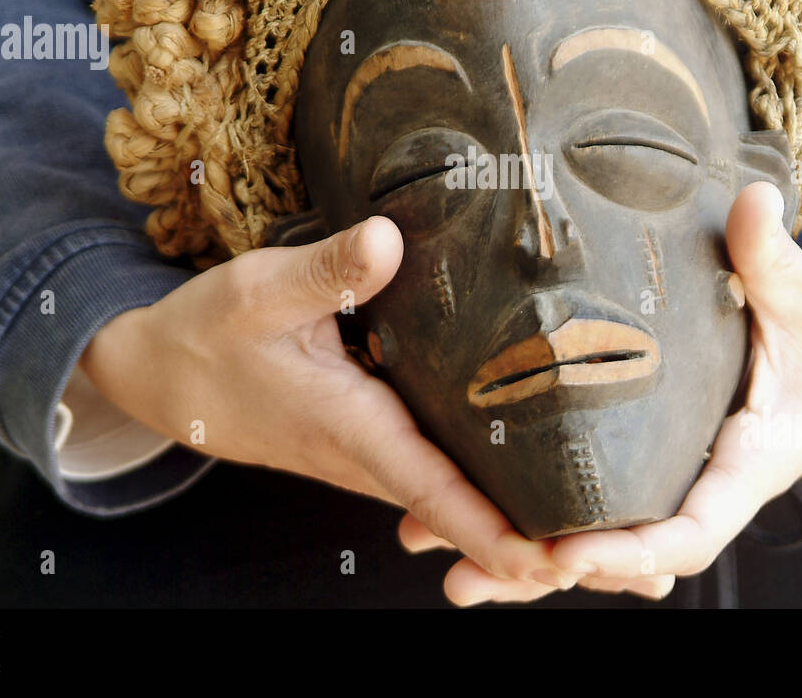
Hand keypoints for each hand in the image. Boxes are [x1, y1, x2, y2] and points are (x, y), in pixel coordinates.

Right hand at [79, 216, 581, 592]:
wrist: (164, 375)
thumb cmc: (211, 334)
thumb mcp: (259, 290)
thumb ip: (327, 270)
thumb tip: (392, 240)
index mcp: (354, 429)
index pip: (439, 492)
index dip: (499, 532)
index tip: (560, 562)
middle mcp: (375, 456)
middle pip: (470, 516)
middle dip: (543, 544)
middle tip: (637, 556)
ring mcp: (378, 454)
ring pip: (463, 504)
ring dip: (529, 524)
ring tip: (618, 533)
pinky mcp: (378, 440)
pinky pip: (448, 480)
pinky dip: (497, 495)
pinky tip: (547, 484)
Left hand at [402, 181, 801, 602]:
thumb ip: (774, 253)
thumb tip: (754, 197)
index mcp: (750, 463)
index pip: (692, 531)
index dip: (631, 551)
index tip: (566, 554)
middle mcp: (709, 483)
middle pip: (626, 552)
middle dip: (549, 571)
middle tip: (463, 576)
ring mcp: (681, 475)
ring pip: (605, 534)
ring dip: (530, 553)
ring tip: (437, 549)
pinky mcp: (660, 456)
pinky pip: (602, 498)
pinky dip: (549, 513)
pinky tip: (477, 506)